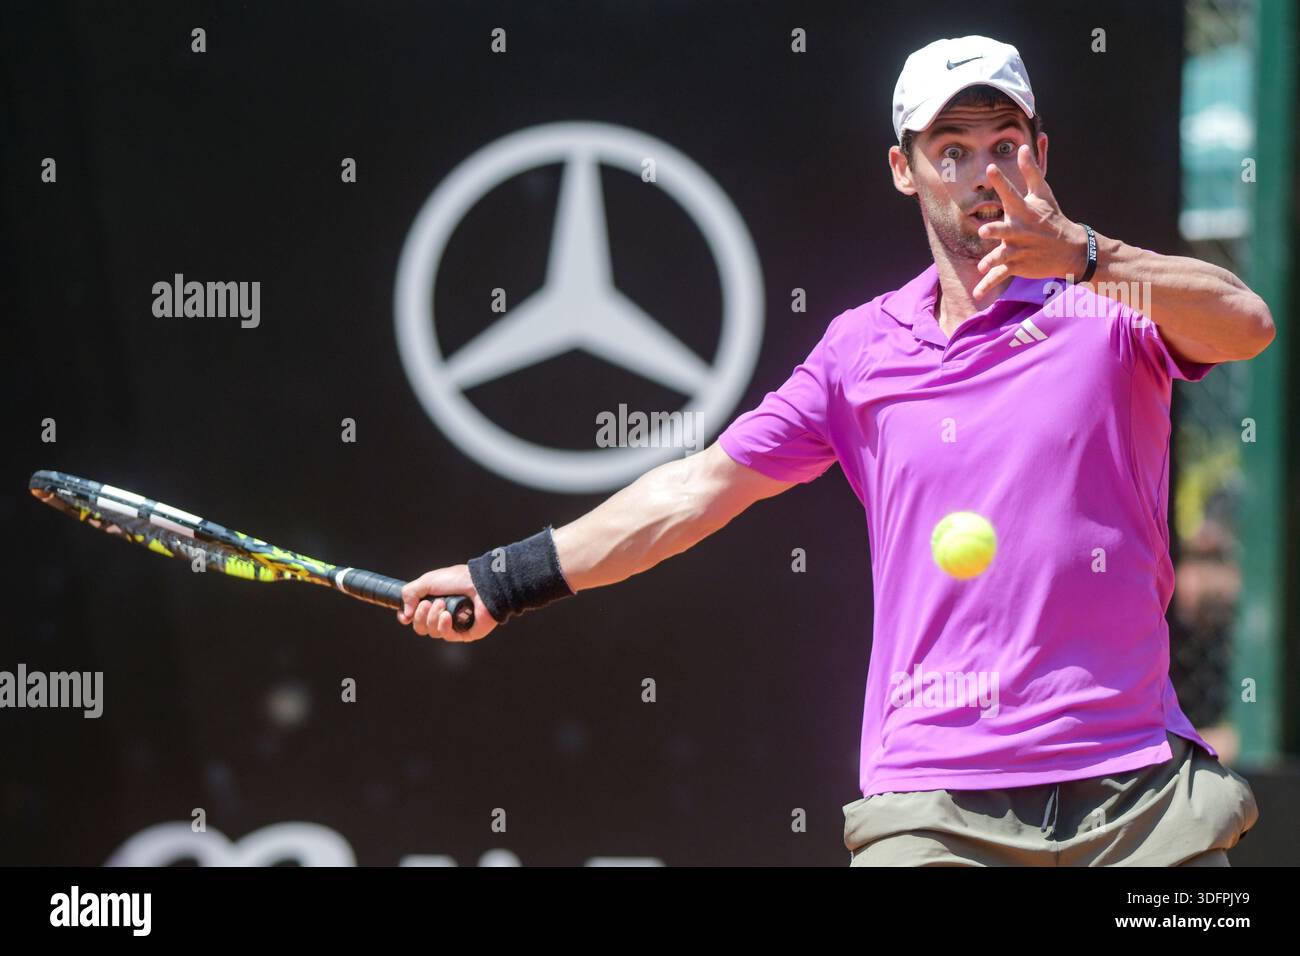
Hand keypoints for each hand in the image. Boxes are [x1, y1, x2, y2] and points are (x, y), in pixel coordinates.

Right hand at [397, 564, 498, 641]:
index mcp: (433, 601)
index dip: (407, 617)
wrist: (481, 585)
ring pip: (432, 632)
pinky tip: (448, 615)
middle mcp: (442, 614)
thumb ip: (410, 593)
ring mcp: (453, 625)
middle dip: (421, 616)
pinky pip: (446, 636)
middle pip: (420, 627)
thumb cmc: (458, 579)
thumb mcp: (428, 581)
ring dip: (433, 618)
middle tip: (430, 603)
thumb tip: (406, 615)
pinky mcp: (464, 633)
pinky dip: (443, 625)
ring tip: (443, 605)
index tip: (406, 616)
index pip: (414, 616)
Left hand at [972, 144, 1087, 299]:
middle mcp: (1020, 230)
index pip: (1011, 192)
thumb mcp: (1043, 194)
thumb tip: (1022, 146)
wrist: (1071, 249)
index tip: (990, 168)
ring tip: (983, 267)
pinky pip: (1000, 275)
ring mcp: (1019, 249)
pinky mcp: (1017, 264)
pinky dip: (988, 285)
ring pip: (1002, 255)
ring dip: (993, 260)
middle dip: (996, 231)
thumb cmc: (1052, 218)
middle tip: (985, 231)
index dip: (1001, 180)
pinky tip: (976, 294)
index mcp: (1024, 210)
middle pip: (1006, 229)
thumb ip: (1030, 171)